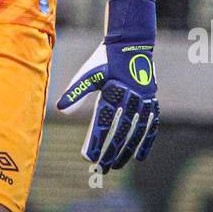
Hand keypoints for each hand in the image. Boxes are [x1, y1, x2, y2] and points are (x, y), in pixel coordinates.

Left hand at [57, 0, 159, 169]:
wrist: (132, 42)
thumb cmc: (105, 58)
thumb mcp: (89, 73)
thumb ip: (76, 91)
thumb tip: (60, 109)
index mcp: (112, 91)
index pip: (103, 123)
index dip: (97, 141)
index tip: (90, 158)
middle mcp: (130, 97)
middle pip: (120, 131)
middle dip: (111, 152)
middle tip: (102, 168)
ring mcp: (143, 100)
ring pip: (136, 132)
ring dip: (127, 151)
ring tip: (117, 166)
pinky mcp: (152, 100)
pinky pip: (151, 125)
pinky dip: (146, 141)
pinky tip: (140, 157)